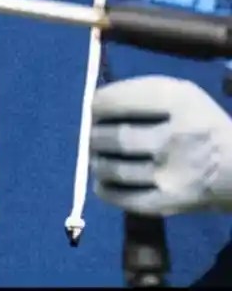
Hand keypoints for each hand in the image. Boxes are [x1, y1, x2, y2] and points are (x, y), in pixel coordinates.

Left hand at [90, 74, 231, 214]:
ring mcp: (174, 174)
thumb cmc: (201, 124)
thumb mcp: (182, 94)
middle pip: (116, 137)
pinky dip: (105, 189)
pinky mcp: (170, 203)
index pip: (121, 100)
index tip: (95, 106)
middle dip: (95, 135)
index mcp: (181, 103)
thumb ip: (141, 93)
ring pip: (114, 169)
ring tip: (98, 156)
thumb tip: (94, 105)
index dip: (99, 104)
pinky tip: (103, 181)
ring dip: (97, 161)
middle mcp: (178, 138)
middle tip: (94, 134)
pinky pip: (123, 198)